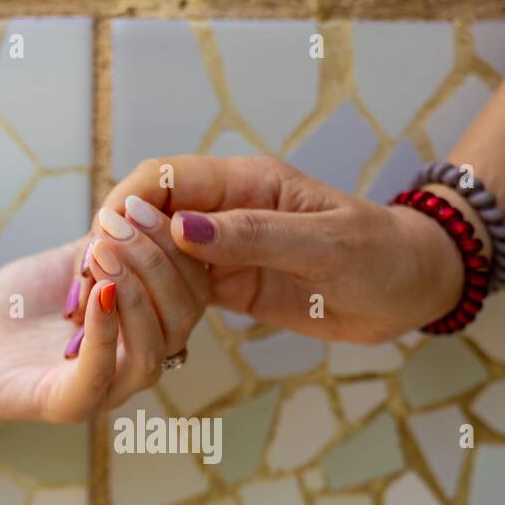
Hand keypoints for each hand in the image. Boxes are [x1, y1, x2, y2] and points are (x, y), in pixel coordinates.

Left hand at [0, 218, 208, 424]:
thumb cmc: (22, 301)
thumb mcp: (80, 260)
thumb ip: (121, 242)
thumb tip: (153, 202)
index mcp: (150, 327)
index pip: (192, 292)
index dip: (175, 248)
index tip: (141, 207)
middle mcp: (137, 362)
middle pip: (181, 320)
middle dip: (156, 264)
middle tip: (119, 227)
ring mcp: (107, 389)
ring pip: (153, 351)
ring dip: (136, 293)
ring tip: (104, 253)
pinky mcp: (68, 406)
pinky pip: (101, 375)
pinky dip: (106, 330)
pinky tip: (98, 292)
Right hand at [102, 157, 466, 343]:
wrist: (411, 289)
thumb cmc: (380, 255)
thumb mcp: (323, 245)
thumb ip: (253, 237)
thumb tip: (183, 229)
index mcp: (246, 182)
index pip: (164, 178)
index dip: (127, 204)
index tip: (104, 242)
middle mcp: (227, 211)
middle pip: (149, 217)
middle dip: (117, 245)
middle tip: (93, 288)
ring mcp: (226, 250)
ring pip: (158, 256)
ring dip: (131, 278)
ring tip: (103, 312)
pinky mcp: (231, 286)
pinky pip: (180, 290)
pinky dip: (157, 304)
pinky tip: (138, 326)